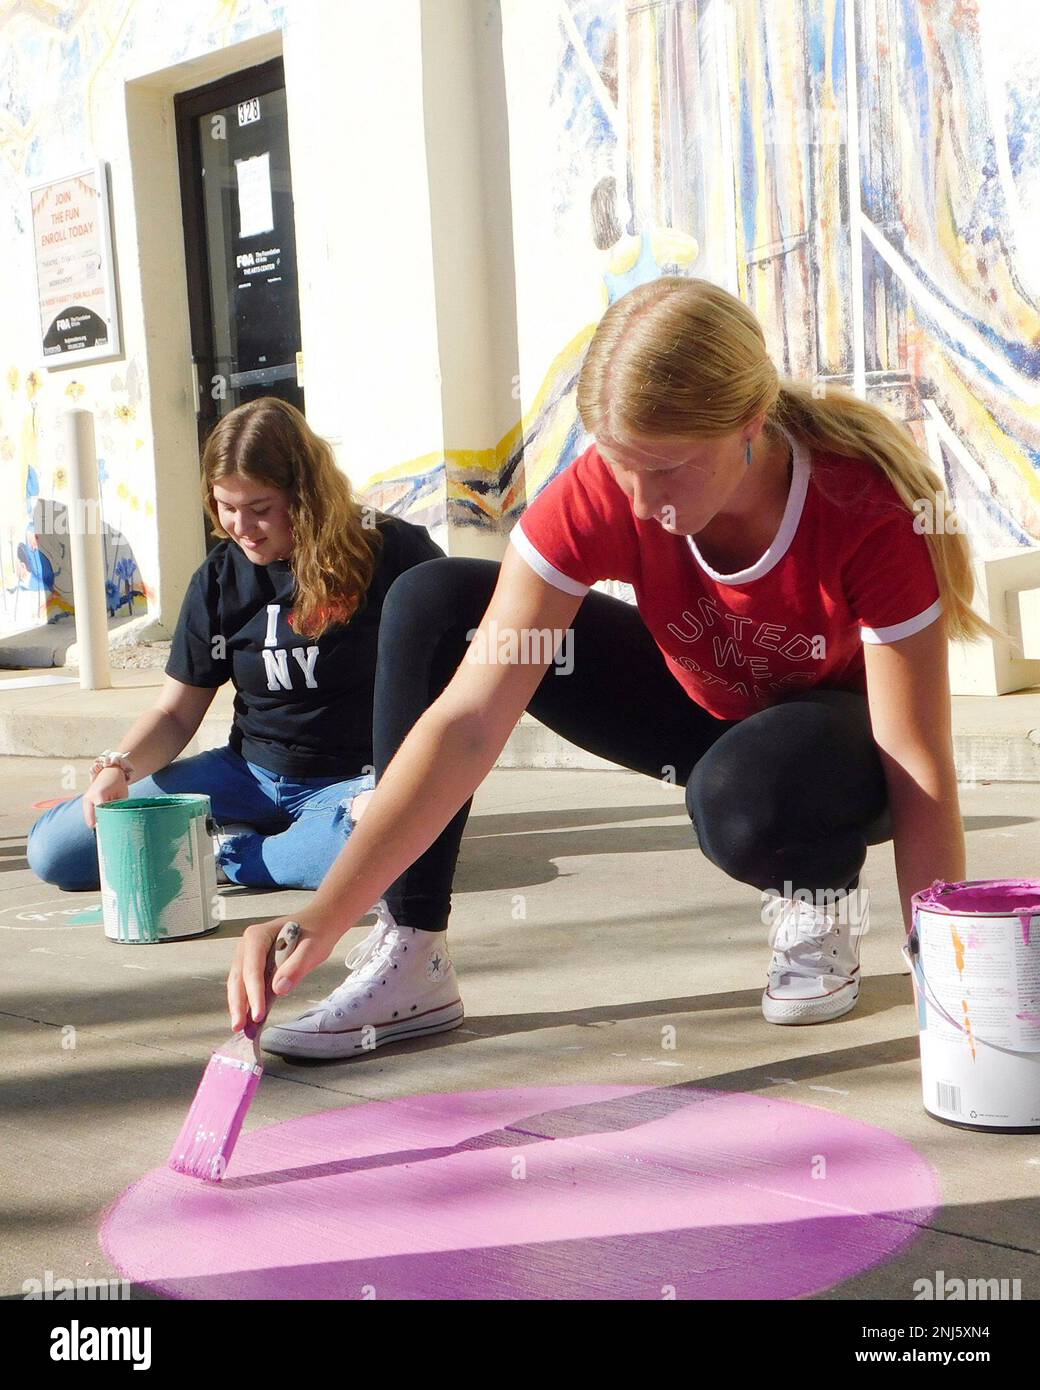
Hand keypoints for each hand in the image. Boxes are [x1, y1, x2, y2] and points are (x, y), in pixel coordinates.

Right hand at [82, 767, 129, 829]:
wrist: (109, 771)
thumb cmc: (118, 783)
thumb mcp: (122, 795)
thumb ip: (119, 808)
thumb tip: (119, 823)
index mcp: (99, 795)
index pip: (100, 815)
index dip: (106, 825)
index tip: (111, 835)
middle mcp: (89, 798)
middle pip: (92, 821)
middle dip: (100, 829)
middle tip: (109, 837)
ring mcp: (85, 800)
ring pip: (89, 820)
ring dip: (97, 825)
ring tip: (107, 830)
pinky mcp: (85, 802)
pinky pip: (89, 816)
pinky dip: (95, 821)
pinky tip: (103, 823)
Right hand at [227, 905, 341, 1032]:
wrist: (320, 924)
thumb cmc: (315, 933)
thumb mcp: (312, 948)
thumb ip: (296, 966)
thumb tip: (279, 989)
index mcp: (257, 936)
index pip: (252, 969)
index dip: (254, 993)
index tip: (258, 1015)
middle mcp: (247, 945)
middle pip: (238, 978)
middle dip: (238, 1004)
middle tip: (240, 1027)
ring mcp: (247, 956)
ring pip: (238, 984)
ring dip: (239, 1006)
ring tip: (242, 1028)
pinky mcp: (253, 966)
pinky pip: (246, 986)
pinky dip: (247, 1002)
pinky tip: (250, 1019)